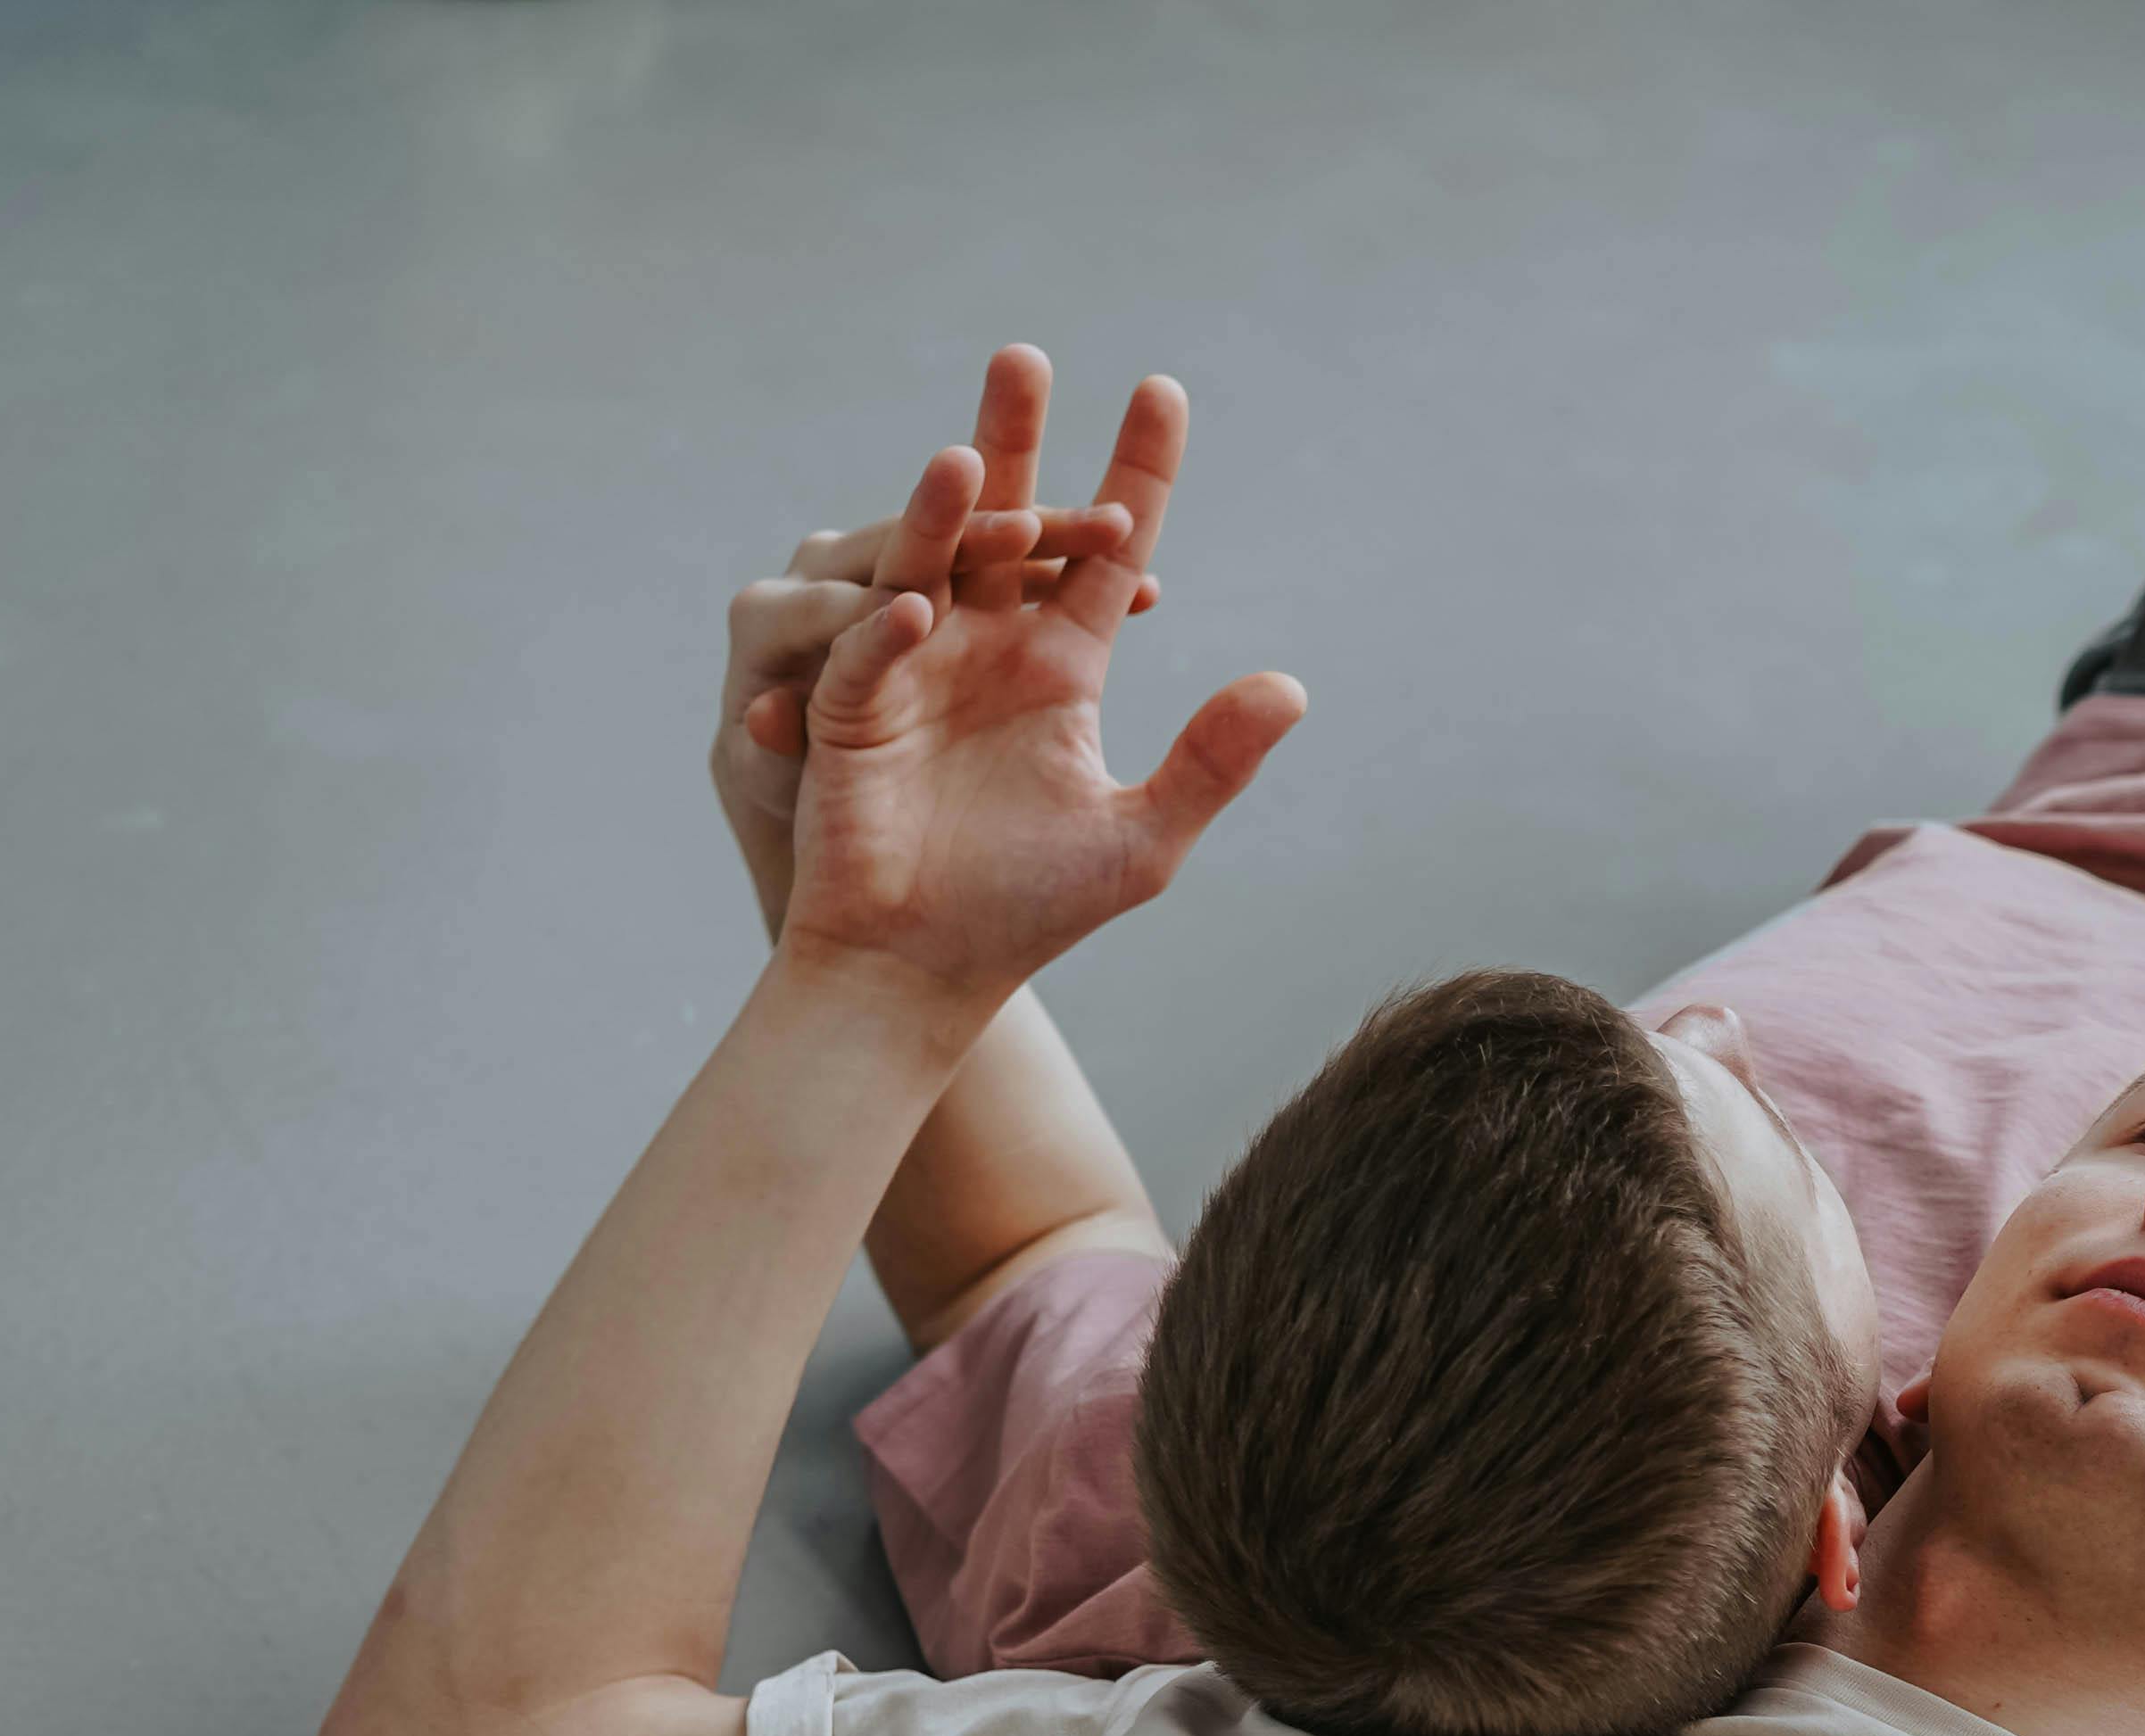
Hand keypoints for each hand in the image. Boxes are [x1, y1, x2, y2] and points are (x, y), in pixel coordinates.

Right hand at [709, 347, 1162, 940]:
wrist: (923, 972)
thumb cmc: (1027, 913)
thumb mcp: (1142, 840)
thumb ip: (1213, 761)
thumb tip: (1292, 685)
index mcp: (1060, 667)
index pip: (1106, 555)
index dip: (1135, 475)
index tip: (1161, 390)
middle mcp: (986, 649)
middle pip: (1007, 524)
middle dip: (1014, 439)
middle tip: (1023, 353)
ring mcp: (913, 671)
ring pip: (927, 566)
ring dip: (940, 513)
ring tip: (960, 452)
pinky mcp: (852, 712)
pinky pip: (869, 656)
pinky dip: (888, 632)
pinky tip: (915, 609)